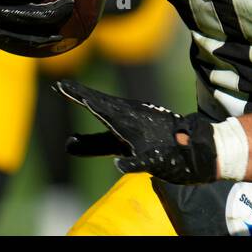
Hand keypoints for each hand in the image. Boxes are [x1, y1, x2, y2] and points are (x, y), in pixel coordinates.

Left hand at [56, 80, 217, 184]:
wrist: (193, 149)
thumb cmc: (151, 142)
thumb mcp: (118, 143)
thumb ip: (93, 144)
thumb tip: (66, 144)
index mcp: (122, 118)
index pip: (97, 106)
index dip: (78, 95)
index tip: (58, 85)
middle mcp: (132, 124)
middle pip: (106, 109)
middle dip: (88, 98)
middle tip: (65, 88)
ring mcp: (144, 139)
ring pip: (123, 128)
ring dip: (107, 117)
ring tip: (89, 105)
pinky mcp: (156, 159)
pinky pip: (142, 162)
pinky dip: (130, 163)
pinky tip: (118, 166)